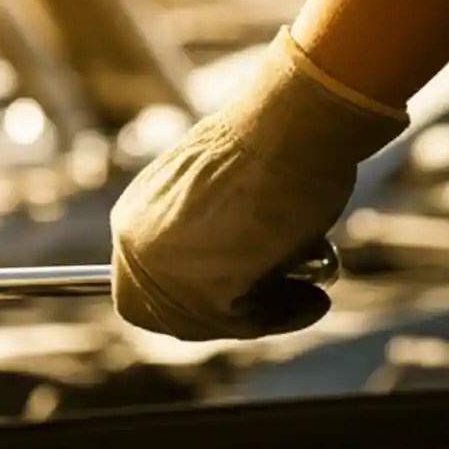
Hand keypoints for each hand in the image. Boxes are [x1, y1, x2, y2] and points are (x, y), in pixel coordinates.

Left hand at [110, 29, 405, 340]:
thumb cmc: (274, 144)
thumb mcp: (229, 190)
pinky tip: (314, 298)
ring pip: (205, 322)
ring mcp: (161, 269)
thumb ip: (217, 230)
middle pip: (168, 313)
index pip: (149, 284)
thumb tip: (240, 266)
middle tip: (283, 301)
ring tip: (308, 296)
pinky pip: (240, 324)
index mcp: (135, 214)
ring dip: (260, 317)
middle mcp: (134, 242)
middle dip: (226, 315)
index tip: (246, 296)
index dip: (196, 298)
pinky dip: (282, 318)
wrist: (292, 125)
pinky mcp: (198, 290)